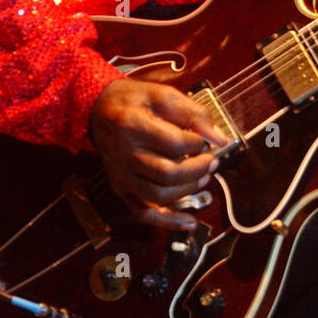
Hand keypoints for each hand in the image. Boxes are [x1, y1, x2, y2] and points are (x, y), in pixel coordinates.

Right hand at [88, 78, 229, 230]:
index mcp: (132, 125)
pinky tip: (190, 221)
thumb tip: (218, 138)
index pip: (174, 143)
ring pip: (159, 195)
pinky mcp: (121, 188)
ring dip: (188, 190)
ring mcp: (121, 175)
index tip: (207, 139)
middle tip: (212, 160)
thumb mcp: (163, 94)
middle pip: (168, 173)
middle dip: (198, 169)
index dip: (198, 143)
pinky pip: (144, 213)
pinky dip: (168, 222)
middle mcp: (124, 154)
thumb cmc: (133, 100)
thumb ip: (193, 113)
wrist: (99, 110)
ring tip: (203, 178)